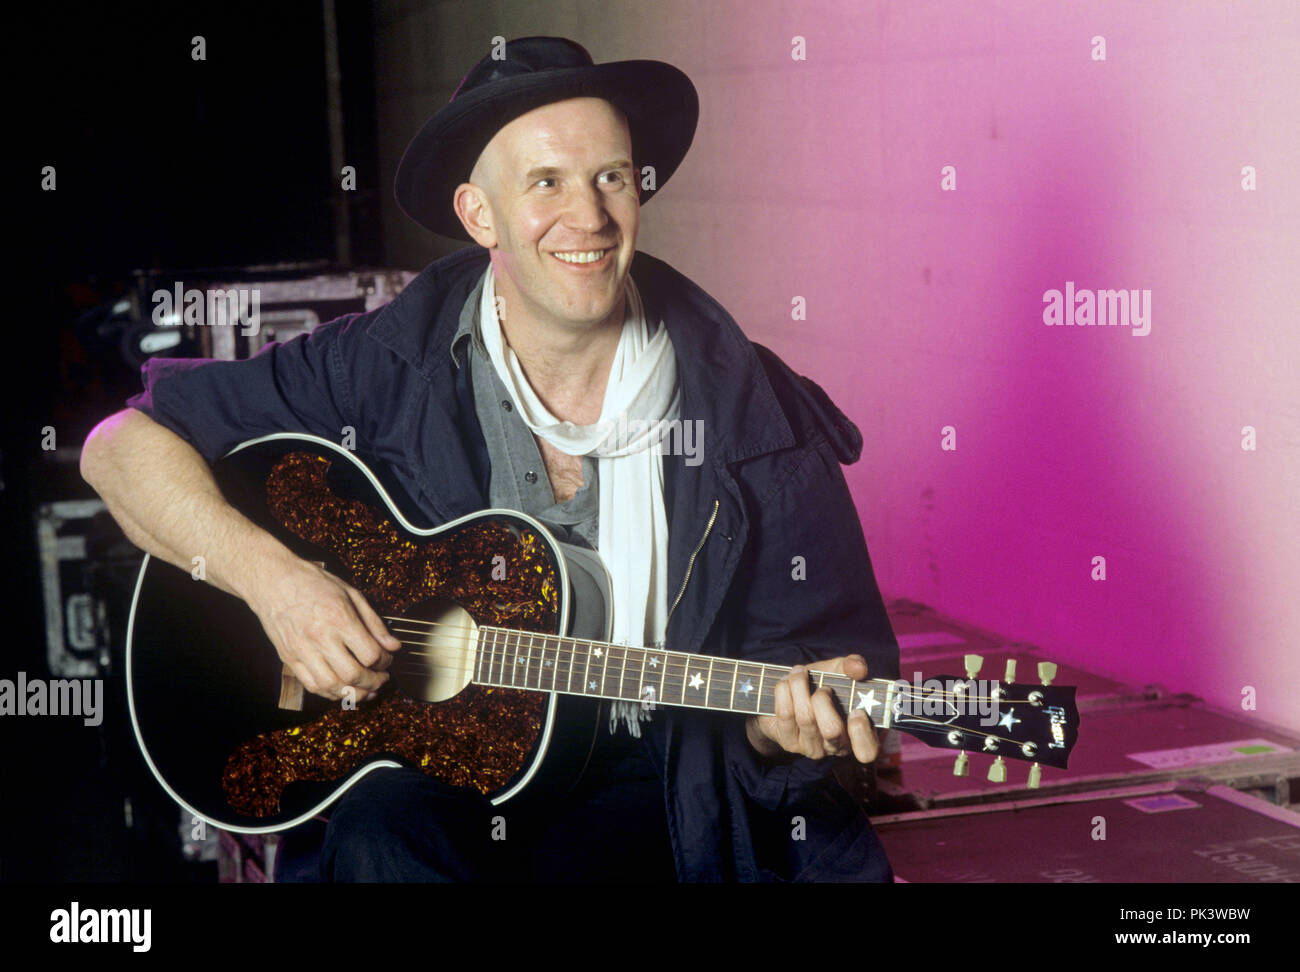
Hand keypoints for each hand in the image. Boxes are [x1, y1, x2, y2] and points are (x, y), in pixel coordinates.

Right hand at [245, 554, 400, 701]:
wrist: (274, 581)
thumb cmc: (313, 583)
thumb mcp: (352, 594)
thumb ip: (374, 622)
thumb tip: (393, 646)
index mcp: (339, 619)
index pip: (370, 654)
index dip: (384, 662)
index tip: (387, 660)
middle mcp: (320, 637)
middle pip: (353, 675)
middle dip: (374, 682)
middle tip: (381, 679)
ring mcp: (302, 650)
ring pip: (332, 686)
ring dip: (354, 694)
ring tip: (366, 690)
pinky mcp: (289, 658)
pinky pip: (312, 686)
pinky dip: (330, 693)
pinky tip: (342, 689)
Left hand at [747, 654, 877, 762]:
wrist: (792, 694)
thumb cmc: (823, 684)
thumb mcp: (840, 672)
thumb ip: (852, 666)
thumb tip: (858, 667)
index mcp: (857, 735)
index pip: (867, 750)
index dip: (862, 732)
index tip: (856, 711)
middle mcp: (835, 746)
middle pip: (831, 730)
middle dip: (823, 700)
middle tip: (822, 687)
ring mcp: (811, 747)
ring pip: (805, 718)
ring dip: (800, 687)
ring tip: (799, 673)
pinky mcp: (789, 742)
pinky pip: (785, 714)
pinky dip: (784, 691)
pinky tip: (786, 682)